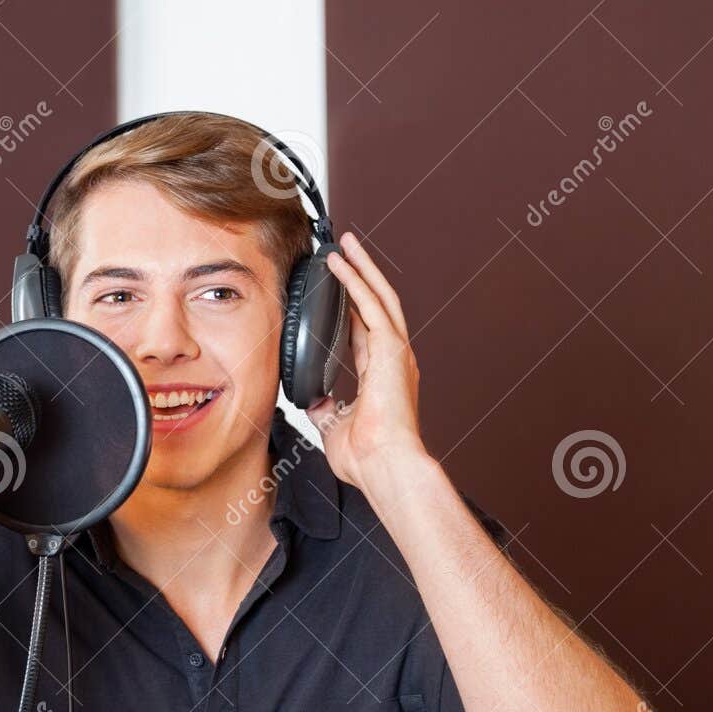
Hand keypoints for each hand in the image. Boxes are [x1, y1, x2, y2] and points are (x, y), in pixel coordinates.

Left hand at [305, 231, 429, 487]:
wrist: (385, 466)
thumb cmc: (368, 458)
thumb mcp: (336, 427)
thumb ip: (328, 409)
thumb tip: (316, 401)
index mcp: (382, 375)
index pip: (366, 330)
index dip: (353, 306)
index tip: (339, 288)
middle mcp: (394, 359)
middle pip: (378, 304)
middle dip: (362, 275)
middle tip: (347, 250)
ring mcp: (396, 352)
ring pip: (379, 296)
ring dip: (361, 268)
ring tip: (346, 244)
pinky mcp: (392, 349)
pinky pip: (370, 305)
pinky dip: (355, 281)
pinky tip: (340, 264)